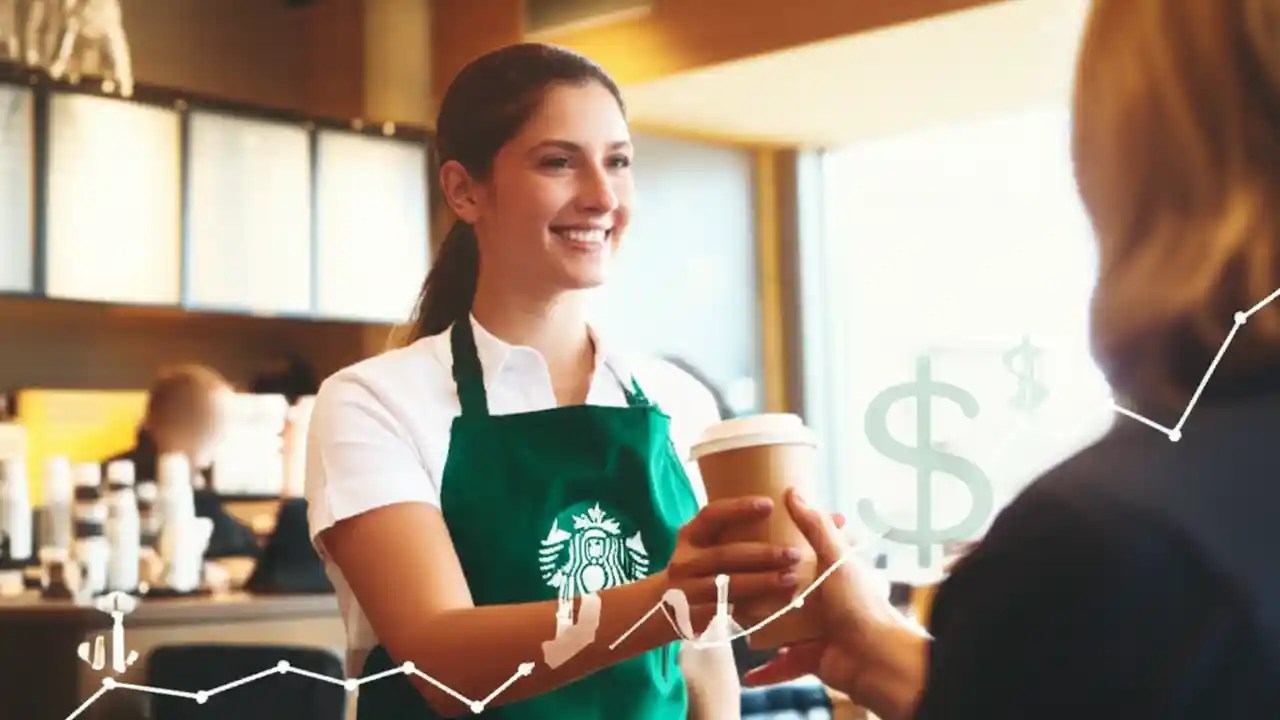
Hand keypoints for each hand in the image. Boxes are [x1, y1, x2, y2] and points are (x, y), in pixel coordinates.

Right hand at [662, 497, 803, 607]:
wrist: (665, 610)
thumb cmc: (700, 569)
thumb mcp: (705, 543)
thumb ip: (734, 527)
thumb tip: (791, 497)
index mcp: (690, 536)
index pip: (711, 516)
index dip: (738, 509)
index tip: (769, 505)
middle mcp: (684, 561)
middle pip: (724, 555)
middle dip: (762, 554)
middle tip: (794, 554)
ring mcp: (687, 591)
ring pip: (727, 587)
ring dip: (761, 583)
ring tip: (791, 579)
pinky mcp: (694, 618)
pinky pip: (727, 612)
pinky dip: (753, 610)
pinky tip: (777, 607)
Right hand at [744, 488, 918, 697]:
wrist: (874, 658)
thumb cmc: (859, 604)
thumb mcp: (835, 557)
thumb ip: (814, 526)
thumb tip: (792, 491)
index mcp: (833, 574)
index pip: (809, 553)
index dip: (788, 543)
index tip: (761, 534)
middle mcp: (825, 601)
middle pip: (789, 591)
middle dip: (766, 590)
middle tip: (734, 579)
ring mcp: (817, 631)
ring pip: (782, 628)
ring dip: (761, 628)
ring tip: (732, 619)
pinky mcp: (809, 658)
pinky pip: (784, 665)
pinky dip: (768, 670)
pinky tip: (748, 673)